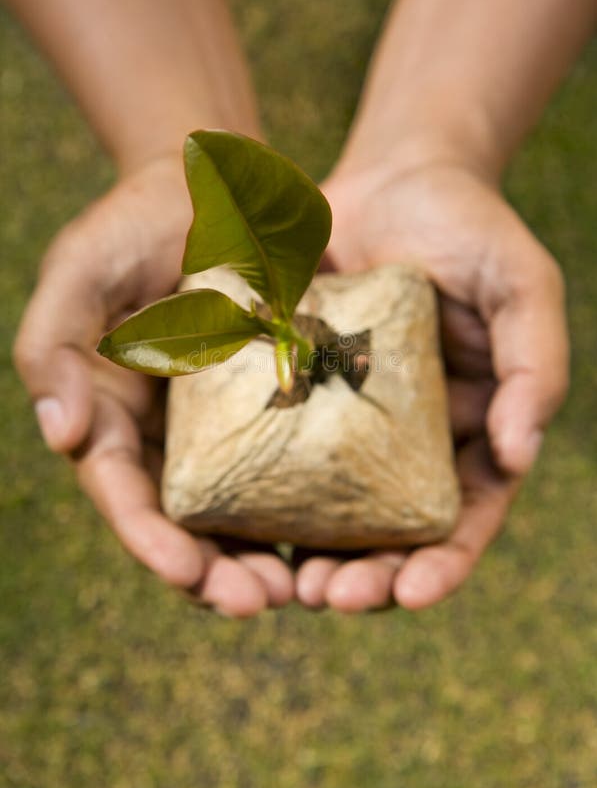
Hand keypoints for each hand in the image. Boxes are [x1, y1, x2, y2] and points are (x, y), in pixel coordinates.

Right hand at [13, 154, 293, 615]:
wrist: (214, 187)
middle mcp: (167, 434)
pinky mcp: (280, 402)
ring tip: (309, 586)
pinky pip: (299, 462)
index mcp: (112, 415)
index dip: (152, 544)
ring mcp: (226, 424)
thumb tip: (62, 435)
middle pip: (186, 524)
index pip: (124, 496)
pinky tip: (350, 526)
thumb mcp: (80, 269)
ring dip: (270, 556)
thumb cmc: (135, 222)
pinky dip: (316, 501)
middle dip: (217, 573)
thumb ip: (55, 344)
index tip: (190, 576)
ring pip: (244, 510)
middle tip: (262, 600)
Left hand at [294, 156, 568, 611]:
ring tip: (279, 581)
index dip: (443, 566)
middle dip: (365, 577)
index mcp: (468, 430)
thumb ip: (535, 366)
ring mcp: (343, 418)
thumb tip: (518, 456)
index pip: (463, 518)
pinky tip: (231, 513)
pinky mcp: (292, 388)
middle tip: (329, 596)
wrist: (396, 175)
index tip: (413, 593)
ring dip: (304, 553)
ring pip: (324, 507)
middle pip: (388, 532)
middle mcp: (404, 438)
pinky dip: (256, 487)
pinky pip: (270, 446)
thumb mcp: (523, 288)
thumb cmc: (471, 229)